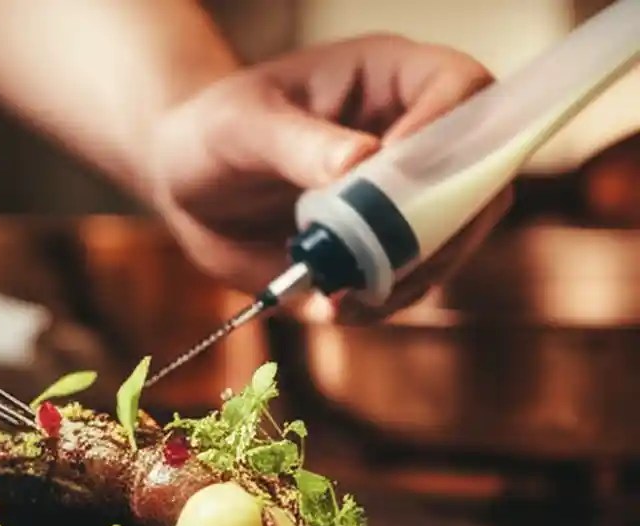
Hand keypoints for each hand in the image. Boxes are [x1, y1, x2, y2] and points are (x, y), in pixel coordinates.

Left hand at [148, 34, 513, 321]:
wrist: (184, 182)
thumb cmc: (211, 132)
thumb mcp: (240, 128)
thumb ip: (296, 143)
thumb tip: (358, 162)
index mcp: (388, 79)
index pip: (464, 88)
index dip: (453, 133)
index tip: (399, 180)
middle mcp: (414, 132)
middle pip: (482, 173)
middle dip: (440, 224)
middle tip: (380, 259)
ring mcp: (408, 193)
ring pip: (457, 235)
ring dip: (413, 273)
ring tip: (342, 293)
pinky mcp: (388, 245)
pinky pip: (415, 277)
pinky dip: (385, 300)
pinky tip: (333, 305)